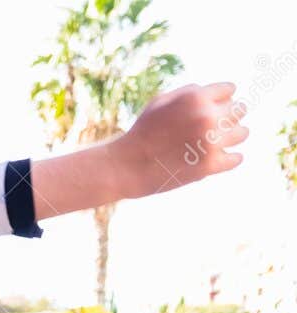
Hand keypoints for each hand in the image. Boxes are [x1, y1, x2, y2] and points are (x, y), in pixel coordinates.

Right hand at [104, 82, 246, 199]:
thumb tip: (219, 93)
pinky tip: (217, 158)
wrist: (125, 166)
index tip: (210, 109)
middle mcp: (207, 117)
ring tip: (216, 141)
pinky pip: (236, 158)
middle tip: (215, 125)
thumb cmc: (141, 132)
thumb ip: (190, 93)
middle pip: (240, 109)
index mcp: (196, 98)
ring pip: (243, 133)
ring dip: (233, 135)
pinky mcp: (210, 166)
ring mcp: (211, 143)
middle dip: (229, 115)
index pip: (229, 90)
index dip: (220, 99)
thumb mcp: (160, 102)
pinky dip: (230, 158)